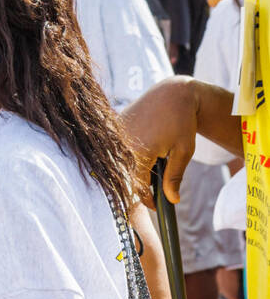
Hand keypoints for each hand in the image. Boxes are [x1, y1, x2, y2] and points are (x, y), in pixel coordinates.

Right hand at [120, 78, 198, 207]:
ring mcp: (117, 135)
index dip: (148, 200)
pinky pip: (119, 150)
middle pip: (128, 177)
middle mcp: (123, 145)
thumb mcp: (183, 151)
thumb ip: (174, 177)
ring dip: (133, 171)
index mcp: (140, 153)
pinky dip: (128, 157)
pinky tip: (142, 154)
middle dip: (140, 186)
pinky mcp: (115, 127)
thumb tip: (173, 200)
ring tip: (150, 170)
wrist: (172, 93)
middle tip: (154, 191)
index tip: (157, 205)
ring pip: (122, 164)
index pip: (138, 186)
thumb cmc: (182, 121)